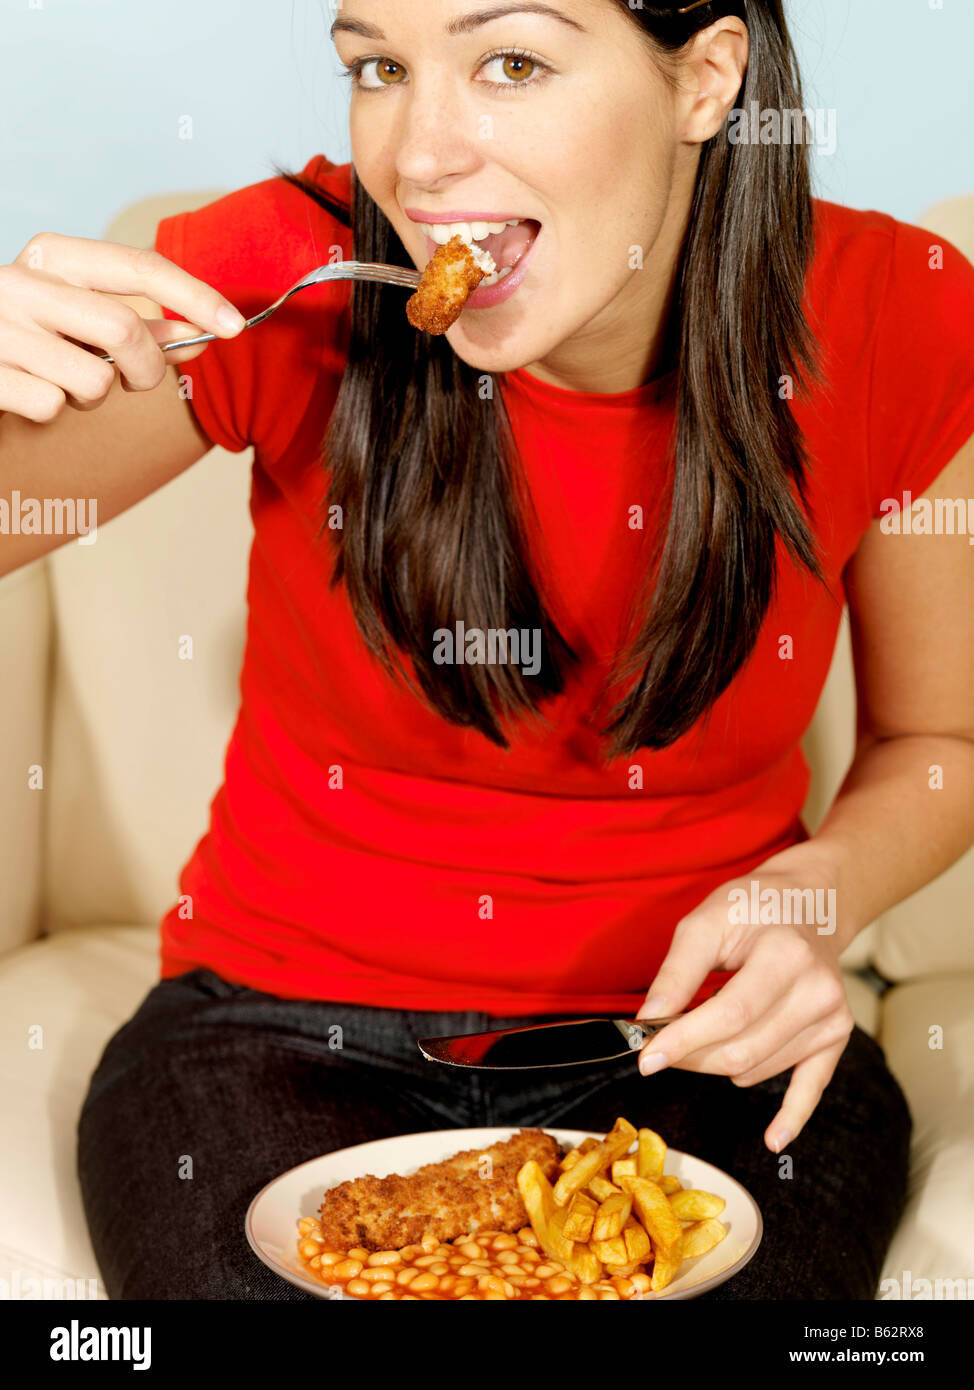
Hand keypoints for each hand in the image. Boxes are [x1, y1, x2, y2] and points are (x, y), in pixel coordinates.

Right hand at [0, 231, 245, 421]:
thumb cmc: (27, 338)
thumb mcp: (78, 320)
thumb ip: (139, 327)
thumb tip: (201, 335)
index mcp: (50, 256)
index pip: (138, 265)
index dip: (194, 295)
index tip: (235, 326)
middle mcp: (21, 283)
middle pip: (123, 328)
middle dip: (146, 368)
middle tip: (136, 380)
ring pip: (93, 379)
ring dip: (94, 396)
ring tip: (62, 381)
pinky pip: (52, 406)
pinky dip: (53, 412)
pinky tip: (26, 393)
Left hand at [634, 852, 855, 1153]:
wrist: (810, 904)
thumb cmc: (751, 908)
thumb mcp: (706, 920)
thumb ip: (677, 970)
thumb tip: (651, 1019)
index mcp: (787, 954)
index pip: (730, 1014)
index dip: (685, 1040)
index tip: (647, 1057)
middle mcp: (817, 990)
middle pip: (742, 1050)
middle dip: (692, 1056)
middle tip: (662, 1044)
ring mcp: (832, 1017)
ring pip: (757, 1069)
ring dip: (718, 1062)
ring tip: (707, 1027)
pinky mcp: (836, 1036)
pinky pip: (811, 1087)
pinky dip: (791, 1115)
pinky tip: (772, 1137)